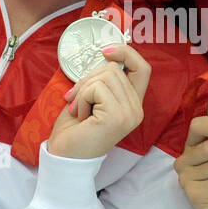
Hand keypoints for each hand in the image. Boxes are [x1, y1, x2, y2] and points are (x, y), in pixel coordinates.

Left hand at [47, 44, 149, 159]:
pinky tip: (79, 115)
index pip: (143, 68)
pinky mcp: (117, 116)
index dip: (126, 53)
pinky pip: (97, 88)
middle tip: (75, 99)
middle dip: (88, 78)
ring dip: (83, 89)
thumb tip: (105, 56)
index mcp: (133, 104)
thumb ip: (103, 80)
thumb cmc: (74, 128)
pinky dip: (82, 98)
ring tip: (78, 110)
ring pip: (105, 76)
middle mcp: (137, 109)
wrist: (64, 157)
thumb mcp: (92, 97)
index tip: (105, 51)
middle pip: (115, 69)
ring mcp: (130, 114)